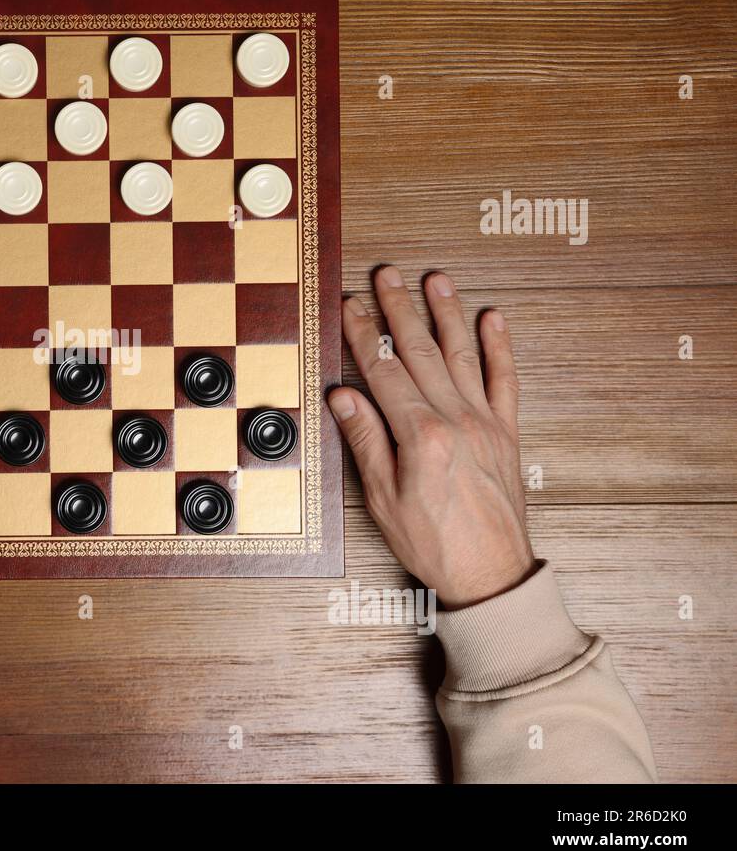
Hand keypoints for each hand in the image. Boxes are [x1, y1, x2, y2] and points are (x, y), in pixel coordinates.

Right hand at [328, 267, 534, 607]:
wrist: (491, 575)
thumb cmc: (435, 545)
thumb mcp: (383, 500)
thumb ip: (366, 442)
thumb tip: (343, 399)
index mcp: (421, 437)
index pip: (383, 372)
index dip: (362, 335)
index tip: (349, 305)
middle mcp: (457, 421)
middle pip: (420, 352)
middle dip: (399, 309)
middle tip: (386, 275)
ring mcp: (485, 423)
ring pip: (463, 355)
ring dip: (447, 314)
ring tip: (435, 280)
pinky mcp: (506, 433)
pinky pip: (505, 380)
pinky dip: (500, 347)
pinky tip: (492, 319)